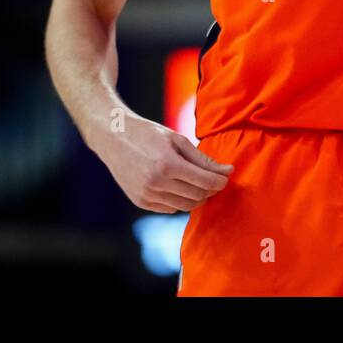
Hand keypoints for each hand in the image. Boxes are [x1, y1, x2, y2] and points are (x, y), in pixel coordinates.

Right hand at [93, 112, 233, 212]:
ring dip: (198, 198)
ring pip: (185, 206)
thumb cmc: (149, 134)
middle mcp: (156, 183)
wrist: (114, 138)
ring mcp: (146, 195)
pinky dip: (180, 201)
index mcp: (167, 164)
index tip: (227, 176)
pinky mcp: (140, 202)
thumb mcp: (178, 140)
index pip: (205, 182)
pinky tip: (181, 188)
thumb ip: (203, 159)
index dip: (220, 181)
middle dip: (211, 190)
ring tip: (201, 184)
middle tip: (216, 180)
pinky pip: (170, 208)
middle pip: (197, 196)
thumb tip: (228, 171)